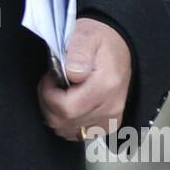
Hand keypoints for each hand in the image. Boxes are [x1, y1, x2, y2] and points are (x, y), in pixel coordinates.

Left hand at [37, 18, 131, 141]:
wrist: (120, 47)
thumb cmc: (101, 41)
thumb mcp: (86, 35)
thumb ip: (78, 52)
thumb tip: (73, 73)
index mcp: (105, 84)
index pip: (65, 108)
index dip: (48, 94)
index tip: (50, 78)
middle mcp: (111, 106)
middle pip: (64, 122)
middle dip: (49, 104)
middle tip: (53, 84)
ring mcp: (111, 118)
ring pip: (69, 131)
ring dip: (56, 114)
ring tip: (61, 93)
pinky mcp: (110, 124)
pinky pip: (80, 134)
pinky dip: (69, 123)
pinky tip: (70, 104)